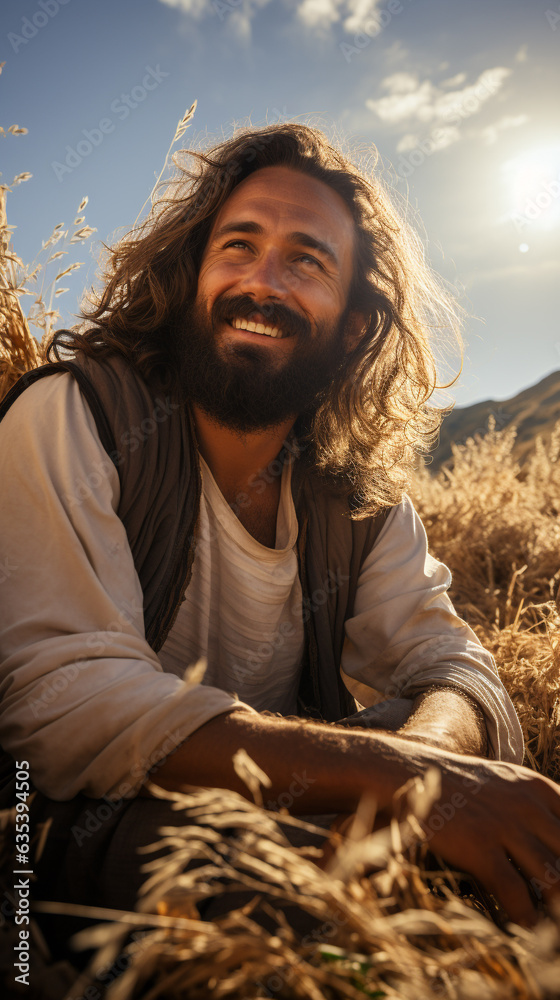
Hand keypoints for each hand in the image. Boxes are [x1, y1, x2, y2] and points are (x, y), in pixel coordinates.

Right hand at [410, 753, 559, 926]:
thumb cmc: (463, 783)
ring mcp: (504, 827)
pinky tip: (529, 924)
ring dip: (556, 906)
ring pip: (553, 878)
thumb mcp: (508, 782)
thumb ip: (537, 806)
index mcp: (538, 789)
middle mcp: (527, 806)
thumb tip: (555, 838)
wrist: (413, 774)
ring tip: (553, 923)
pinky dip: (527, 915)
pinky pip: (516, 892)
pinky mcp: (479, 848)